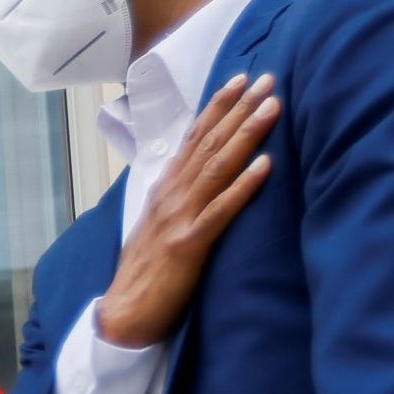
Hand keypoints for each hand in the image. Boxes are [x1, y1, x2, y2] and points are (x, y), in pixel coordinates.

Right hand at [97, 73, 280, 349]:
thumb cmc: (144, 273)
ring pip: (216, 167)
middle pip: (208, 144)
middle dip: (239, 109)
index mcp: (164, 190)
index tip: (240, 80)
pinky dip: (243, 185)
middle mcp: (170, 196)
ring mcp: (179, 218)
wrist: (123, 313)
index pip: (192, 139)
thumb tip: (197, 179)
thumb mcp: (158, 226)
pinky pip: (221, 210)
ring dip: (245, 134)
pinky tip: (265, 166)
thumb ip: (177, 199)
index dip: (217, 108)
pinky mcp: (190, 244)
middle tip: (267, 79)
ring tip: (270, 108)